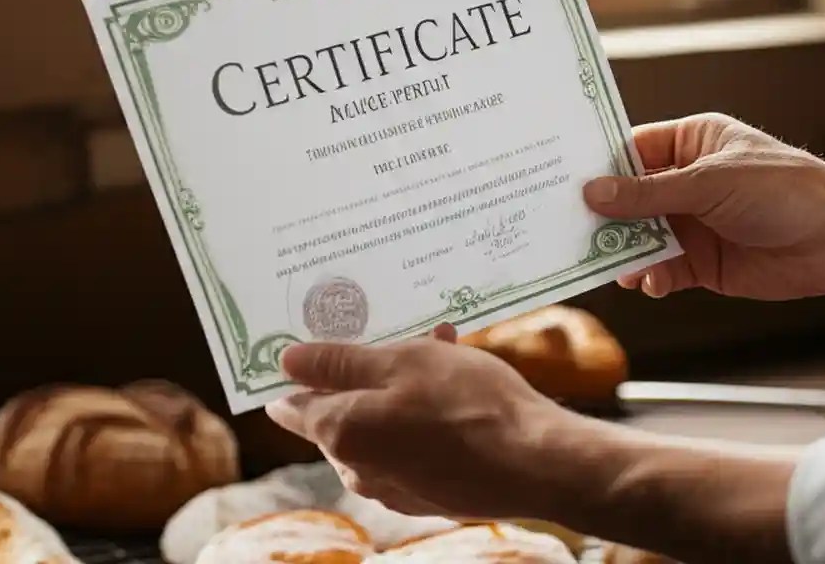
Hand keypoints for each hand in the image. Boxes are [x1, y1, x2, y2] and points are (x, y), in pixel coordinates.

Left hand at [264, 324, 589, 520]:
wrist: (536, 464)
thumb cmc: (469, 405)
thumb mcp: (403, 362)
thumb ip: (339, 363)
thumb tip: (287, 360)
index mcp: (340, 433)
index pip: (289, 403)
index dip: (298, 369)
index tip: (313, 339)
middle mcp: (357, 469)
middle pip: (340, 410)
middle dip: (365, 370)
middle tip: (400, 332)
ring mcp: (392, 487)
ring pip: (380, 423)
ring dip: (401, 386)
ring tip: (442, 346)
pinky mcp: (426, 493)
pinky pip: (408, 445)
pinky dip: (421, 415)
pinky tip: (458, 385)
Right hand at [583, 112, 824, 300]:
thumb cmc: (784, 191)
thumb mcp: (709, 184)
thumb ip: (648, 194)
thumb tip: (592, 193)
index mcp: (692, 144)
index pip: (631, 151)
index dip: (598, 166)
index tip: (560, 179)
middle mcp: (688, 183)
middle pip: (629, 198)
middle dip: (603, 215)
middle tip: (566, 228)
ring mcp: (694, 225)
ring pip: (641, 238)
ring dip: (624, 251)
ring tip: (607, 263)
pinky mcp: (703, 264)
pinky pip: (663, 270)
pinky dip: (652, 277)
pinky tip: (649, 282)